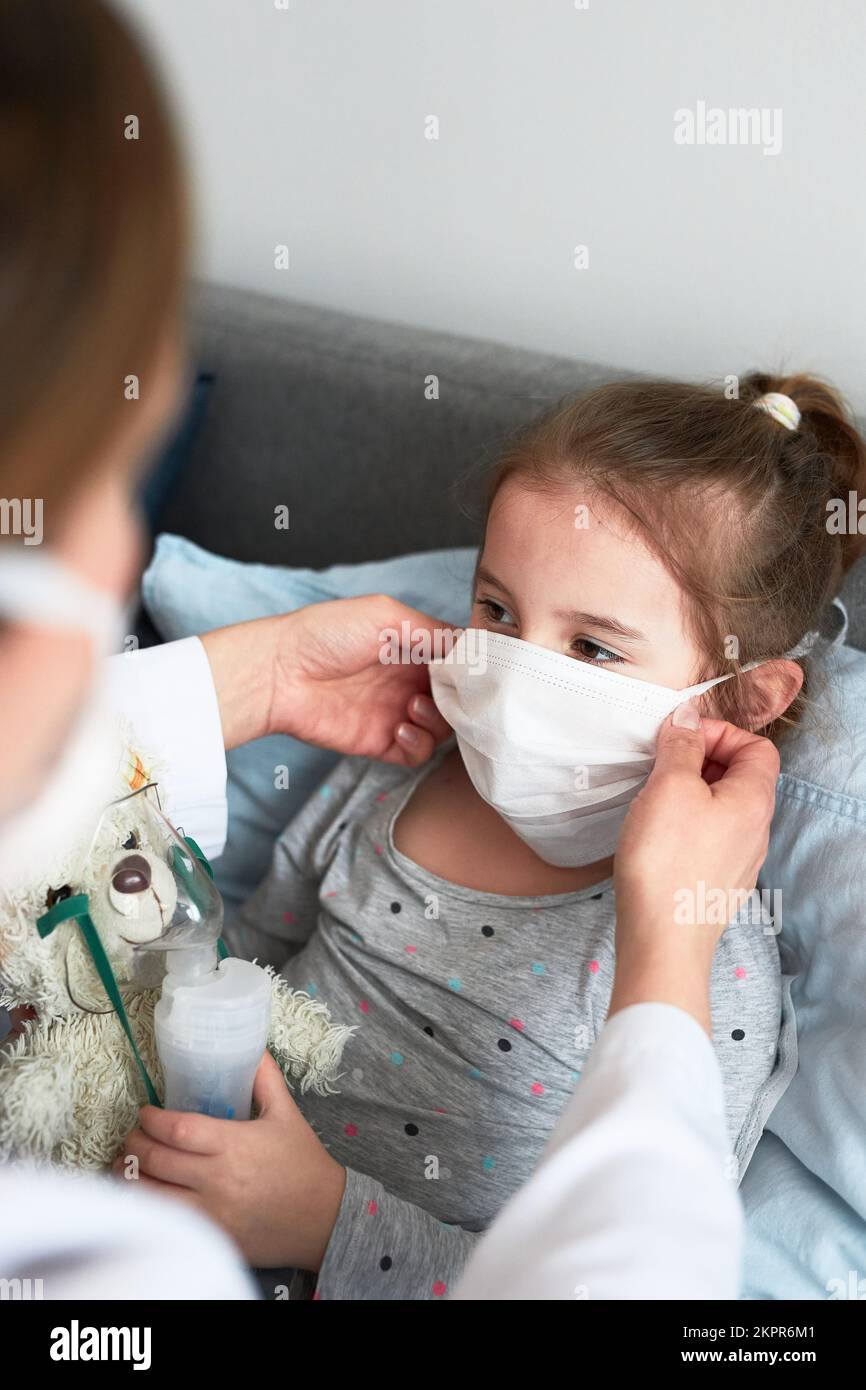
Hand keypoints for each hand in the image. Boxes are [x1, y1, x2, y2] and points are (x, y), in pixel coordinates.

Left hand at [112, 1052, 345, 1269]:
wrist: (324, 1218)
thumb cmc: (304, 1165)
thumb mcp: (287, 1114)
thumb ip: (265, 1079)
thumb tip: (252, 1047)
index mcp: (235, 1146)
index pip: (178, 1130)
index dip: (152, 1120)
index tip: (146, 1112)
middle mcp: (219, 1181)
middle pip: (157, 1161)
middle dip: (134, 1145)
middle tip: (132, 1135)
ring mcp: (212, 1214)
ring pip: (153, 1195)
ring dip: (131, 1178)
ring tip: (125, 1164)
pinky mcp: (211, 1236)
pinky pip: (166, 1222)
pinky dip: (148, 1206)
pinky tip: (143, 1193)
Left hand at [201, 596, 454, 762]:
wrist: (279, 673)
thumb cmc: (324, 634)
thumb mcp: (384, 615)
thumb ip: (431, 630)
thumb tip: (469, 646)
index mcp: (411, 647)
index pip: (457, 661)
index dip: (471, 667)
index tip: (475, 669)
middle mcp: (407, 680)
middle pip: (456, 697)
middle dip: (459, 698)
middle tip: (447, 692)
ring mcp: (395, 712)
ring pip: (443, 727)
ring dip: (437, 720)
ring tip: (412, 706)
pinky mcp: (380, 742)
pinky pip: (417, 753)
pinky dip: (418, 744)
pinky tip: (399, 728)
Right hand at [610, 704, 780, 1031]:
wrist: (662, 940)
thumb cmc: (667, 860)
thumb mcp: (670, 786)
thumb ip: (682, 746)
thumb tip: (688, 718)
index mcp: (754, 800)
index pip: (757, 746)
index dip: (720, 732)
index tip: (680, 738)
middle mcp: (756, 829)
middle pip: (740, 775)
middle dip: (701, 760)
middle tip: (661, 766)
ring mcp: (739, 859)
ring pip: (722, 807)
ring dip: (690, 792)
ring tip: (655, 799)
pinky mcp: (717, 882)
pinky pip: (709, 837)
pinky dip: (686, 823)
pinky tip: (657, 836)